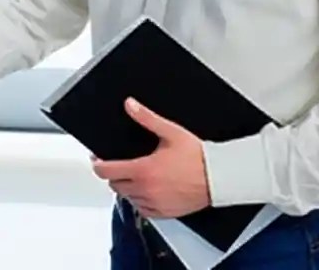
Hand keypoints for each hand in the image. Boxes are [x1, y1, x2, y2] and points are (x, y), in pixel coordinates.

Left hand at [90, 98, 210, 218]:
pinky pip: (142, 210)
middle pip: (115, 185)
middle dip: (114, 174)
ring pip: (127, 198)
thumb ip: (146, 118)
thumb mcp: (170, 132)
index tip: (98, 160)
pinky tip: (146, 190)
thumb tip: (130, 105)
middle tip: (119, 165)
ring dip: (126, 188)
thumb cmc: (199, 157)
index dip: (98, 164)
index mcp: (143, 170)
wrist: (219, 177)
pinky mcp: (164, 212)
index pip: (107, 171)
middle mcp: (146, 189)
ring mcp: (154, 203)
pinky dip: (140, 201)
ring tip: (135, 176)